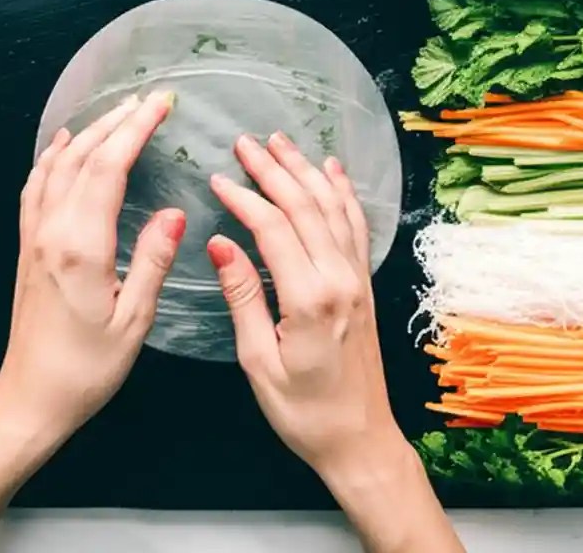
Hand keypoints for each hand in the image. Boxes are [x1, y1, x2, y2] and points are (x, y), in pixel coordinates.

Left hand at [0, 91, 183, 438]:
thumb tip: (174, 213)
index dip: (134, 130)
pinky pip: (37, 188)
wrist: (30, 399)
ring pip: (56, 167)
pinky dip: (53, 159)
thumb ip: (154, 262)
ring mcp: (34, 237)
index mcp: (81, 245)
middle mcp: (51, 231)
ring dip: (87, 134)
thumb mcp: (134, 321)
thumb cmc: (86, 368)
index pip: (108, 168)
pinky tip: (63, 147)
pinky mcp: (27, 249)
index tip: (160, 104)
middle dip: (115, 122)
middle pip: (81, 158)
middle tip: (149, 99)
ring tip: (116, 113)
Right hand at [209, 133, 463, 552]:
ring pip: (333, 209)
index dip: (244, 197)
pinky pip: (356, 228)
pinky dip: (343, 194)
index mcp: (309, 299)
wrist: (359, 439)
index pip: (273, 228)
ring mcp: (357, 280)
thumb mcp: (258, 361)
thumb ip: (242, 297)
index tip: (218, 177)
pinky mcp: (364, 286)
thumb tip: (220, 243)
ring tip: (282, 142)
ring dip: (306, 172)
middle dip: (274, 170)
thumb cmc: (303, 412)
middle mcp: (340, 280)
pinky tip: (332, 172)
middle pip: (305, 207)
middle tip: (245, 142)